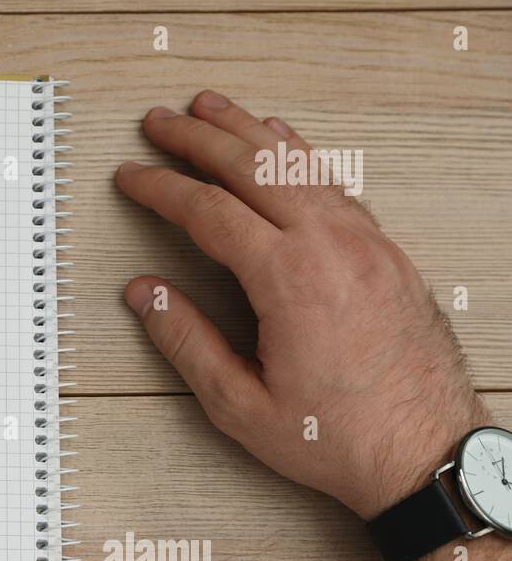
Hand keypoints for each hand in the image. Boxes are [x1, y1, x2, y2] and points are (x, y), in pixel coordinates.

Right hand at [116, 90, 487, 519]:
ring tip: (211, 108)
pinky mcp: (385, 251)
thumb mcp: (239, 404)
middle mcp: (331, 246)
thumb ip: (185, 341)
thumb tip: (143, 293)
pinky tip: (280, 140)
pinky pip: (333, 181)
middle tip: (158, 121)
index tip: (132, 176)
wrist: (428, 452)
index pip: (209, 211)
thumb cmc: (339, 438)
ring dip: (247, 131)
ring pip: (297, 163)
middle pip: (252, 167)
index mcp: (290, 279)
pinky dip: (297, 152)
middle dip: (197, 138)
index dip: (162, 188)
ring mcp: (365, 242)